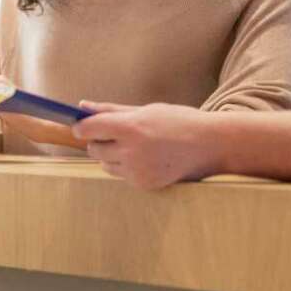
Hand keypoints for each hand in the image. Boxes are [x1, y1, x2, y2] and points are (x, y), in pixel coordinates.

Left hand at [72, 102, 220, 188]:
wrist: (209, 145)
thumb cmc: (178, 121)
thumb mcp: (145, 110)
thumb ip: (111, 110)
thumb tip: (82, 106)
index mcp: (131, 127)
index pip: (89, 128)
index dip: (82, 127)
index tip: (81, 125)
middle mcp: (131, 151)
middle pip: (93, 149)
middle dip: (98, 141)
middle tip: (116, 134)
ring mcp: (138, 171)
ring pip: (105, 164)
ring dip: (110, 155)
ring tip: (134, 146)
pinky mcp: (144, 184)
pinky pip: (121, 175)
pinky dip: (125, 167)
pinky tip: (145, 158)